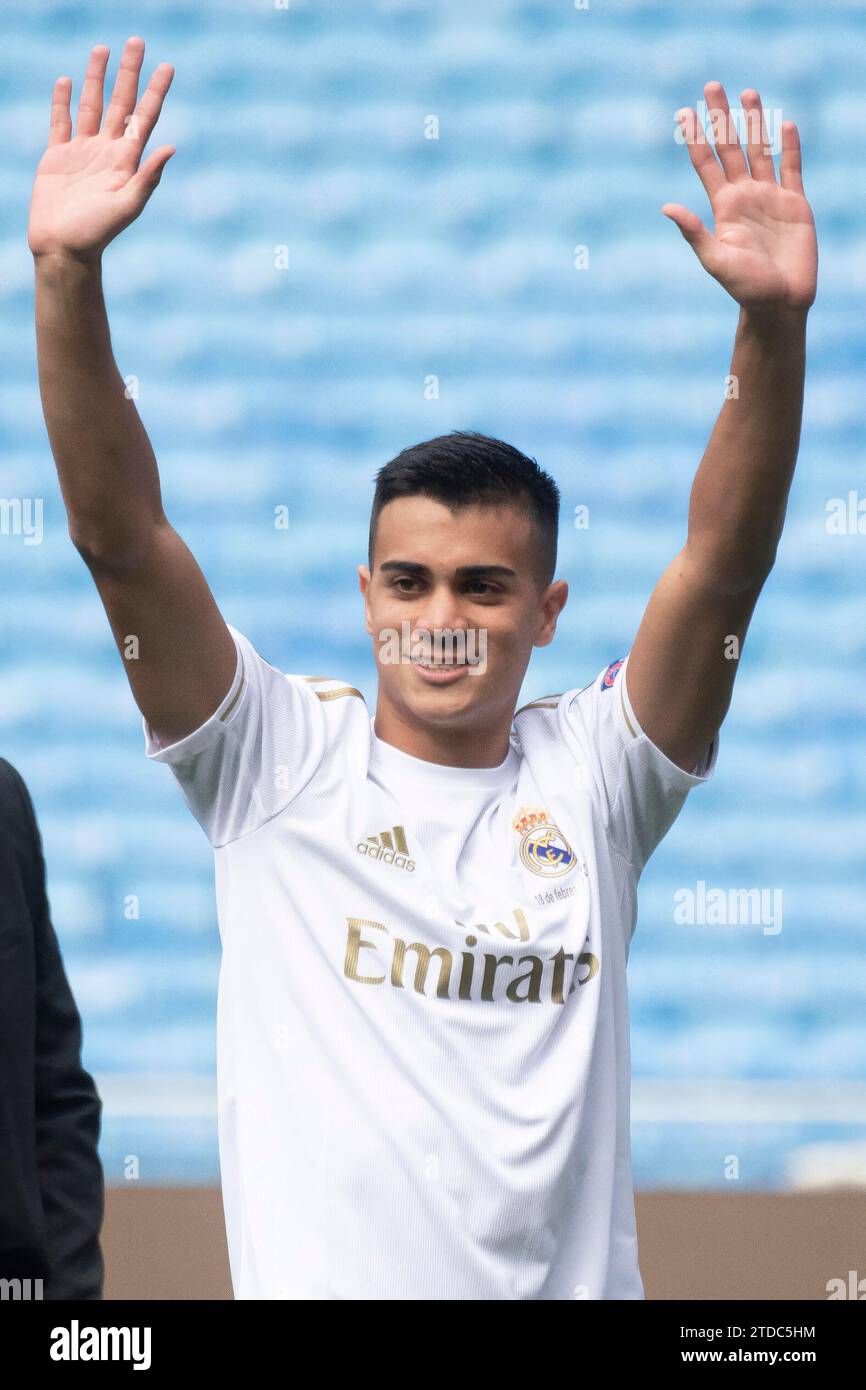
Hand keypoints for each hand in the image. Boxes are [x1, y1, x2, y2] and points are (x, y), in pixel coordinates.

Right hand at [28, 36, 174, 264]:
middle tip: (138, 41)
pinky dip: (63, 101)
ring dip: (97, 77)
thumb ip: (148, 177)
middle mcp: (107, 151)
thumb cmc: (97, 233)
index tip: (168, 66)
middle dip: (129, 72)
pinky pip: (61, 122)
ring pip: (91, 104)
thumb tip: (171, 147)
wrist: (64, 250)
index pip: (144, 117)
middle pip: (120, 102)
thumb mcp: (127, 206)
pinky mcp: (57, 157)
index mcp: (126, 161)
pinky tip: (66, 81)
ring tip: (103, 49)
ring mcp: (82, 152)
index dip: (156, 91)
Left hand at [662, 82, 816, 312]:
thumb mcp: (716, 260)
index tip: (683, 113)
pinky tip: (785, 124)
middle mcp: (745, 196)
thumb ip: (694, 233)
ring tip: (749, 93)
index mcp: (724, 207)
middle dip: (721, 117)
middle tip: (712, 86)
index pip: (706, 163)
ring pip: (761, 150)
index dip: (695, 137)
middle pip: (730, 147)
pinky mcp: (796, 204)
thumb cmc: (746, 288)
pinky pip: (793, 168)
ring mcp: (770, 197)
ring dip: (754, 122)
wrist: (780, 303)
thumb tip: (666, 207)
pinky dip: (790, 146)